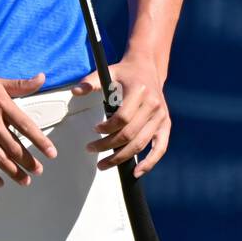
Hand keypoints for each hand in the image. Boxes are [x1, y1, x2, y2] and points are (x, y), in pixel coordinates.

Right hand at [0, 70, 57, 186]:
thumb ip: (21, 85)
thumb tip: (42, 78)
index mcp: (1, 104)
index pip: (25, 126)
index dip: (40, 141)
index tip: (51, 153)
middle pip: (13, 146)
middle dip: (28, 161)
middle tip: (38, 171)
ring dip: (13, 171)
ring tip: (25, 180)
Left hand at [71, 59, 169, 177]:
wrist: (148, 68)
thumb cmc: (126, 73)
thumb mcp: (109, 72)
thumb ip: (91, 82)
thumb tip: (76, 91)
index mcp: (140, 91)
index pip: (122, 117)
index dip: (107, 128)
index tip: (95, 129)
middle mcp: (153, 105)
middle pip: (130, 134)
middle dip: (108, 146)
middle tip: (92, 149)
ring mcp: (161, 116)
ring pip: (141, 143)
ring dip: (121, 157)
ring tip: (104, 164)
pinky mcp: (166, 125)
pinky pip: (160, 148)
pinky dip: (149, 162)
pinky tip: (136, 172)